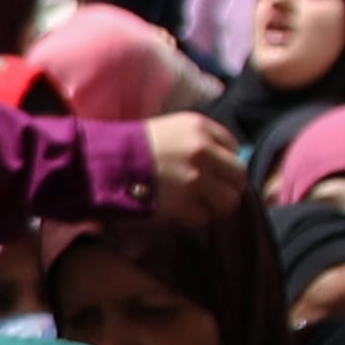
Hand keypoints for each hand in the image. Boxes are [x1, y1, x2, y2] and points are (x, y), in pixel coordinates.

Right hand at [138, 112, 242, 227]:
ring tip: (198, 204)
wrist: (105, 162)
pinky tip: (180, 210)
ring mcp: (195, 178)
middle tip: (213, 193)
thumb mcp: (172, 128)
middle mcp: (203, 150)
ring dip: (216, 206)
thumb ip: (200, 140)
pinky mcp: (183, 203)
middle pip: (239, 176)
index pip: (235, 148)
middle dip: (229, 186)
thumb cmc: (134, 145)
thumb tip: (225, 163)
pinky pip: (204, 217)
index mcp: (201, 127)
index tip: (213, 170)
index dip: (225, 162)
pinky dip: (195, 217)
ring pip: (229, 200)